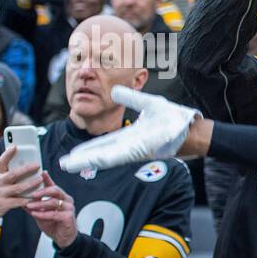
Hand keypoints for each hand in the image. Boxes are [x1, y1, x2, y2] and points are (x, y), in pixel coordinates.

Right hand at [0, 146, 43, 229]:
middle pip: (12, 174)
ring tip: (40, 180)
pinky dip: (28, 200)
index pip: (1, 162)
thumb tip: (27, 165)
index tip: (15, 146)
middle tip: (37, 165)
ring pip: (18, 188)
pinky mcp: (3, 205)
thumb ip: (11, 177)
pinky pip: (18, 201)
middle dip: (26, 169)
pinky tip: (36, 197)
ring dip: (31, 184)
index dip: (8, 154)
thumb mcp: (0, 184)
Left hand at [25, 172, 77, 247]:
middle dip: (42, 191)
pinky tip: (36, 214)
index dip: (47, 179)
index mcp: (60, 197)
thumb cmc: (54, 224)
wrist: (63, 238)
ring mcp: (68, 208)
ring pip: (54, 202)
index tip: (40, 173)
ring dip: (40, 204)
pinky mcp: (68, 217)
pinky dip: (44, 214)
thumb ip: (34, 206)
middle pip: (55, 190)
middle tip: (32, 194)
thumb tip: (21, 199)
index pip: (53, 185)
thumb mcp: (41, 213)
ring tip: (30, 206)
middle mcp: (66, 200)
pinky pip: (55, 213)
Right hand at [59, 87, 200, 173]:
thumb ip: (131, 99)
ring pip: (107, 158)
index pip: (104, 145)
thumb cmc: (174, 119)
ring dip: (88, 162)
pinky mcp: (143, 151)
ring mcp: (136, 150)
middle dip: (82, 160)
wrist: (194, 129)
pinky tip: (92, 161)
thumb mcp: (148, 104)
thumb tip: (114, 93)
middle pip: (102, 155)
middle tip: (63, 164)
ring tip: (69, 165)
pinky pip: (121, 155)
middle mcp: (131, 147)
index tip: (72, 154)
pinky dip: (106, 158)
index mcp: (130, 138)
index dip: (88, 150)